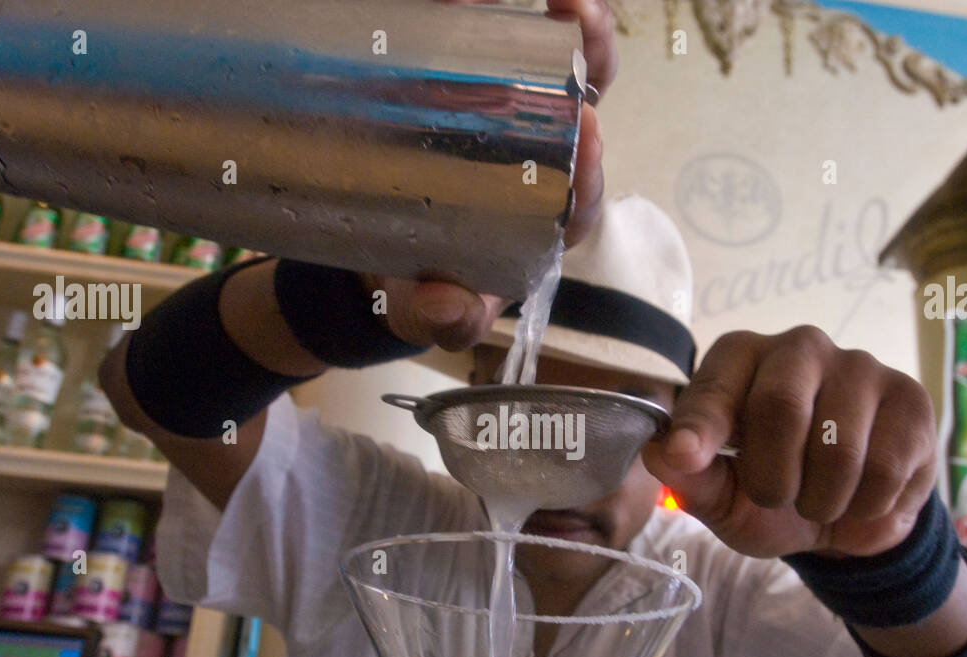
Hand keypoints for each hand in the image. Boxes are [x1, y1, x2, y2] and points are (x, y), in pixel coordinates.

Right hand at [382, 0, 614, 349]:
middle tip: (579, 20)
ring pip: (555, 57)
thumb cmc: (415, 286)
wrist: (373, 254)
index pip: (584, 196)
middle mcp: (542, 160)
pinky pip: (497, 37)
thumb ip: (440, 317)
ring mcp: (513, 114)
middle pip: (586, 105)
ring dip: (561, 17)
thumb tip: (446, 309)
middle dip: (592, 58)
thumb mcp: (420, 309)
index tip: (587, 132)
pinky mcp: (477, 80)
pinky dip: (491, 8)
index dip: (589, 166)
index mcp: (545, 222)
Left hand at [642, 326, 938, 558]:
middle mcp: (799, 346)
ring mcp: (860, 366)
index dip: (699, 426)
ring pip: (838, 449)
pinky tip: (861, 497)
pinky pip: (884, 468)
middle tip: (776, 498)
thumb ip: (691, 478)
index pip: (716, 386)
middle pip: (779, 406)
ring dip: (821, 501)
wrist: (849, 519)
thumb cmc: (774, 495)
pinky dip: (865, 506)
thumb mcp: (722, 500)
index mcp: (741, 359)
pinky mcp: (910, 398)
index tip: (685, 456)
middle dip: (773, 479)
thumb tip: (664, 452)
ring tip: (820, 500)